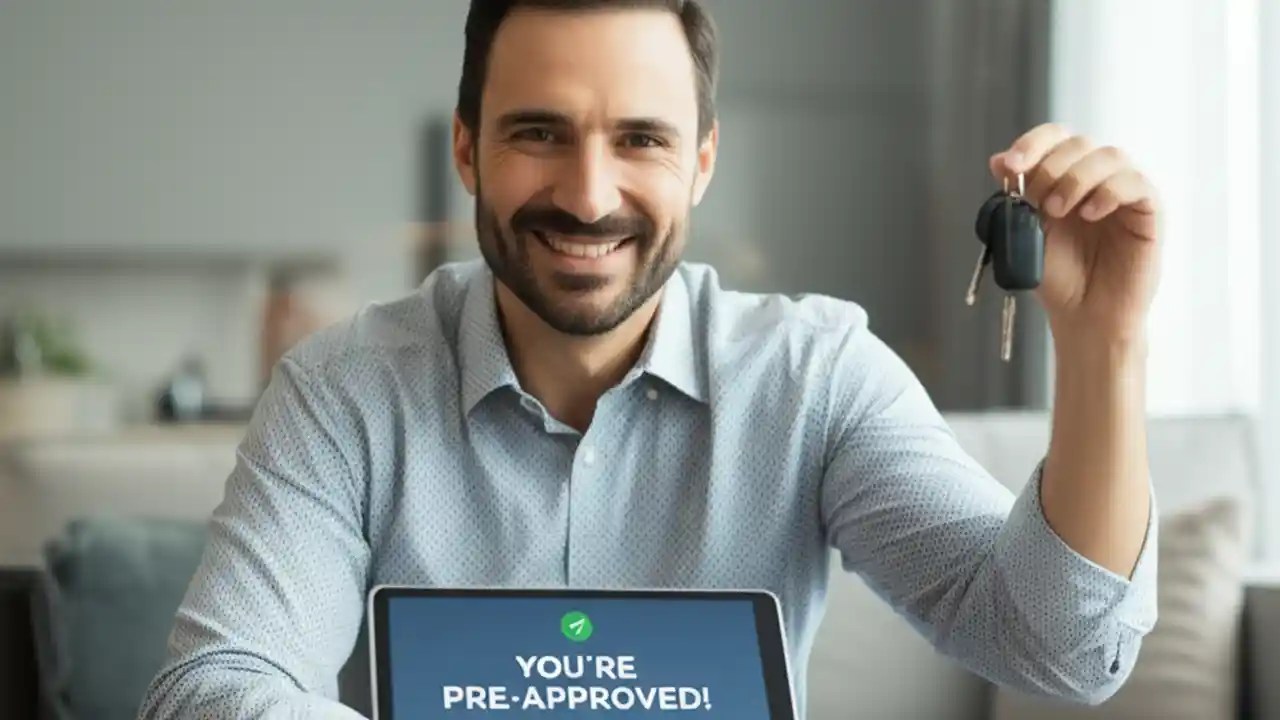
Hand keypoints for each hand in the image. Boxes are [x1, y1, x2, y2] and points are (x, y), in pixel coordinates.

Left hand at [989, 123, 1161, 347]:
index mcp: (1065, 176)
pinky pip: (1136, 183)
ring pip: (1109, 156)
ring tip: (1057, 211)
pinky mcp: (1149, 211)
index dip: (1032, 143)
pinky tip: (1090, 214)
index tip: (1010, 166)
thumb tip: (996, 159)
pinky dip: (1109, 191)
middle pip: (1079, 143)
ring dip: (1077, 178)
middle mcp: (1096, 177)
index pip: (1055, 137)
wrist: (1082, 314)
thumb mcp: (1026, 232)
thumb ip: (1015, 196)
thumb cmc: (1058, 276)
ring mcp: (1124, 192)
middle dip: (1051, 167)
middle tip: (1038, 202)